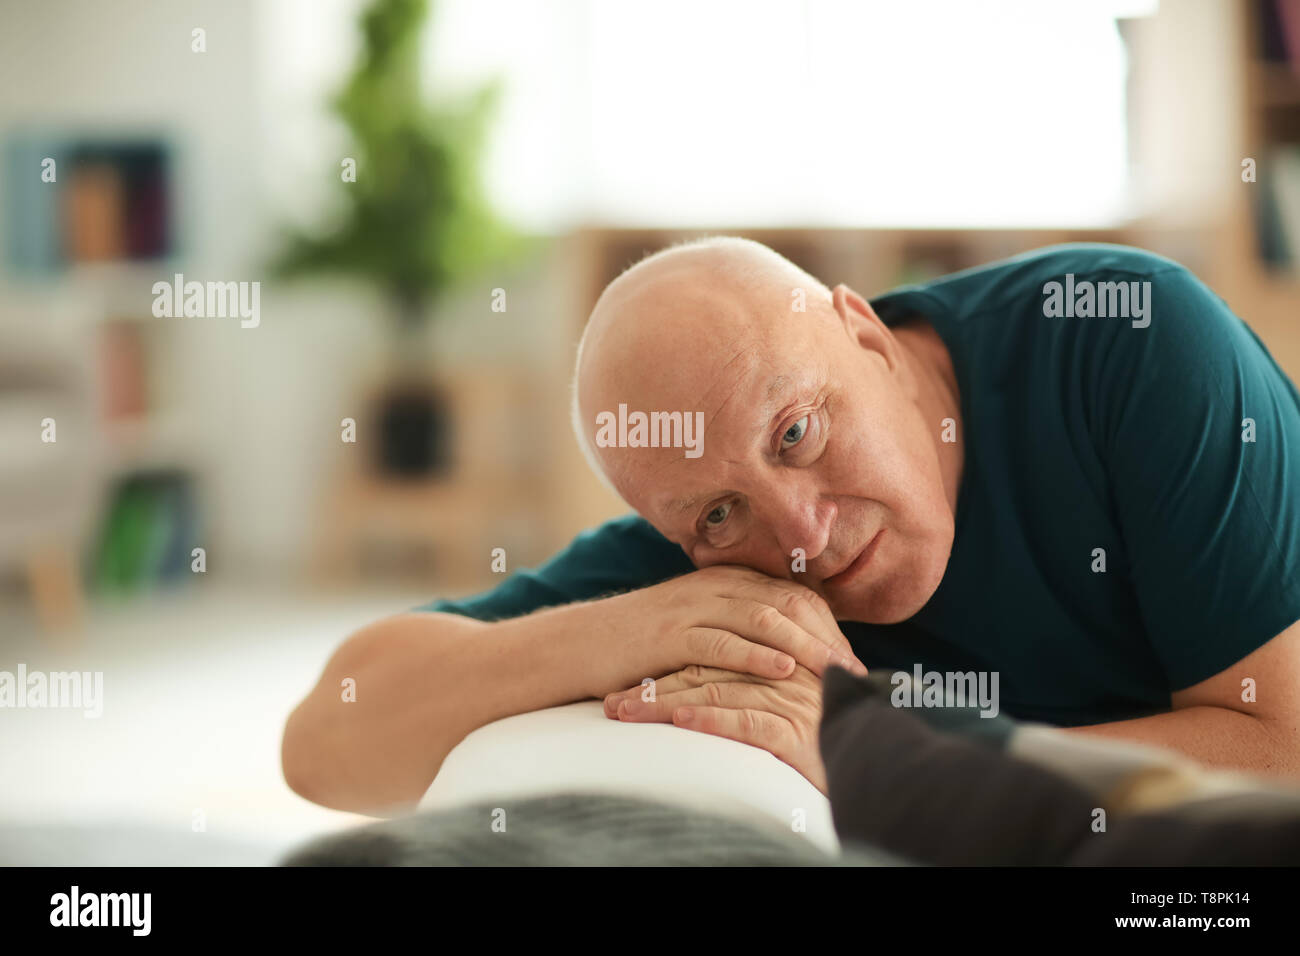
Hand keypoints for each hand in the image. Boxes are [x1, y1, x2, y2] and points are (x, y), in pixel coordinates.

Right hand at [589, 565, 867, 698]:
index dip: (828, 624)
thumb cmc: (637, 646)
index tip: (853, 657)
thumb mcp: (691, 627)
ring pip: (764, 618)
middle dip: (828, 637)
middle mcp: (713, 586)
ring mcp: (691, 606)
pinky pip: (723, 640)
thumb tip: (781, 653)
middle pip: (788, 602)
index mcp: (723, 580)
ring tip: (836, 672)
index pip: (793, 594)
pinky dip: (757, 655)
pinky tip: (784, 671)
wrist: (575, 646)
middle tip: (857, 672)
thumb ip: (732, 628)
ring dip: (806, 646)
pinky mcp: (670, 634)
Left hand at [601, 663, 832, 793]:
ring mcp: (789, 698)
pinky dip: (712, 721)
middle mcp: (782, 671)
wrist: (869, 767)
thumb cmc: (820, 739)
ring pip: (717, 692)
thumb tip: (696, 690)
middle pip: (706, 669)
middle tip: (611, 703)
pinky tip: (681, 725)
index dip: (666, 665)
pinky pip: (748, 721)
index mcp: (776, 656)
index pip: (712, 652)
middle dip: (653, 686)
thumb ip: (749, 684)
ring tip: (627, 714)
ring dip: (666, 704)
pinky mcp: (795, 731)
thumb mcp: (782, 704)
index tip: (625, 682)